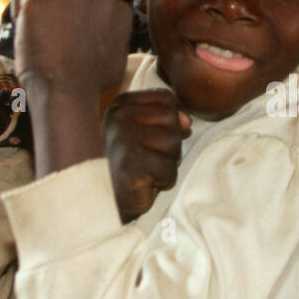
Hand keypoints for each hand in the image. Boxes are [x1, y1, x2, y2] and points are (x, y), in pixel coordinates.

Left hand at [8, 0, 131, 98]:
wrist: (68, 89)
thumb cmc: (90, 82)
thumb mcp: (117, 58)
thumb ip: (113, 37)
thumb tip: (105, 34)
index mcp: (118, 8)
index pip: (96, 3)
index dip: (82, 19)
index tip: (73, 35)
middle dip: (64, 12)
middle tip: (55, 39)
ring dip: (44, 11)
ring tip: (42, 39)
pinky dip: (20, 11)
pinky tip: (26, 31)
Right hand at [103, 89, 190, 221]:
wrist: (112, 200)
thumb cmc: (135, 163)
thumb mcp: (151, 130)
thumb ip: (170, 115)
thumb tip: (187, 122)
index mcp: (121, 104)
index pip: (167, 98)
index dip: (170, 121)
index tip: (149, 138)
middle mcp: (118, 117)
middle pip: (172, 118)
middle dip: (170, 143)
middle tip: (147, 157)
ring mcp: (122, 140)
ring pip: (173, 142)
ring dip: (167, 162)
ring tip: (146, 169)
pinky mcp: (130, 166)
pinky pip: (169, 169)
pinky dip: (164, 181)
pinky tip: (145, 182)